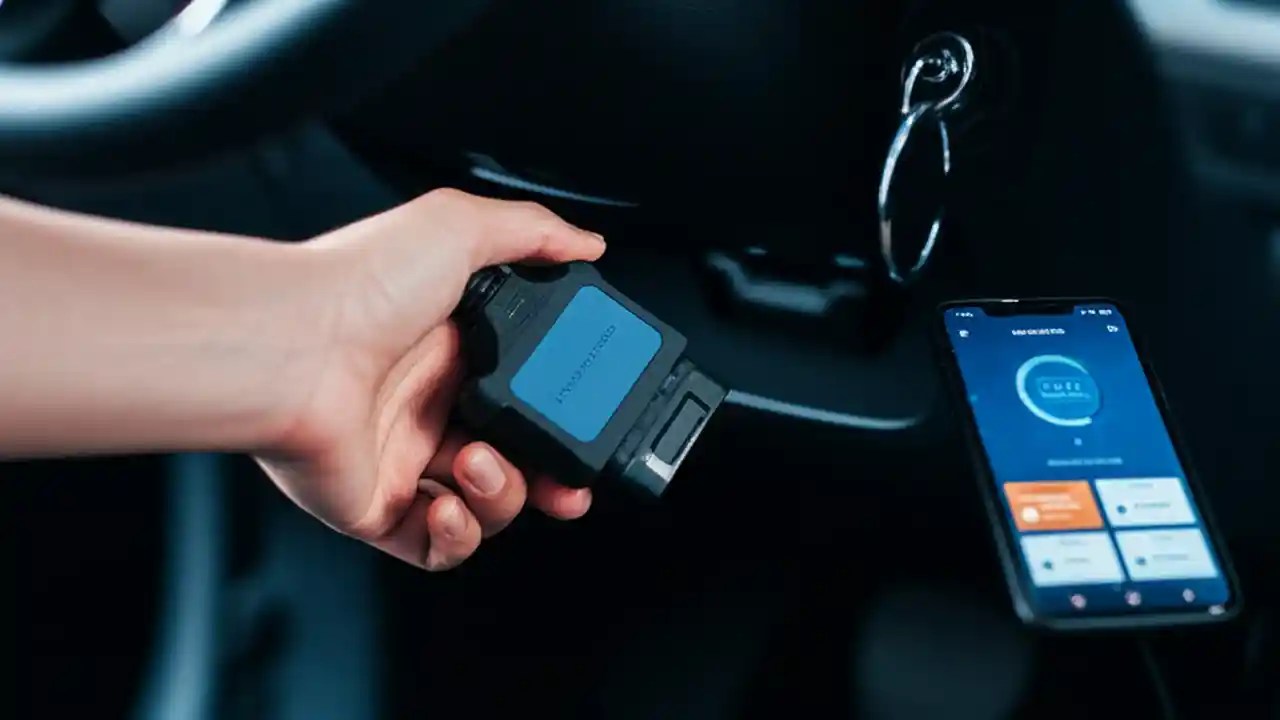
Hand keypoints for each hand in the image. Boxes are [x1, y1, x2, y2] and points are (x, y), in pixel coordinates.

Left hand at [256, 189, 605, 569]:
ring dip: (503, 496)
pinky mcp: (374, 507)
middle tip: (571, 482)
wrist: (290, 348)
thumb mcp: (459, 227)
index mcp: (450, 348)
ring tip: (479, 465)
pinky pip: (433, 547)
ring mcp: (401, 459)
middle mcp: (427, 405)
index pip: (526, 391)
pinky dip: (458, 538)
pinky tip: (452, 507)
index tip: (594, 420)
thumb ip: (532, 234)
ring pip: (483, 506)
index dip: (564, 414)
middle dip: (552, 478)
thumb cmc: (359, 286)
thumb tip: (587, 244)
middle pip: (514, 457)